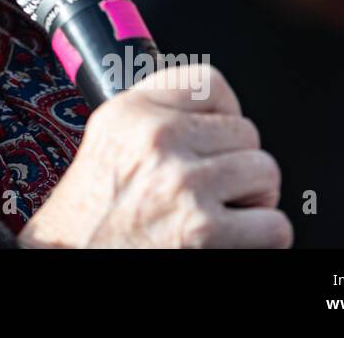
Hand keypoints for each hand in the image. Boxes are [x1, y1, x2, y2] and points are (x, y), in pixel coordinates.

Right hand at [19, 65, 292, 247]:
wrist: (69, 259)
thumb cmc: (87, 216)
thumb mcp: (105, 142)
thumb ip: (152, 116)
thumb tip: (211, 111)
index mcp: (130, 113)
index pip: (209, 83)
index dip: (223, 111)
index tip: (218, 132)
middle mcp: (155, 140)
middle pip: (245, 132)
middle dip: (236, 163)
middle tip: (211, 187)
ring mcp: (182, 184)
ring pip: (265, 173)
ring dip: (252, 200)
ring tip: (219, 213)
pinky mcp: (202, 230)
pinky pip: (273, 224)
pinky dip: (260, 238)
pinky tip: (228, 239)